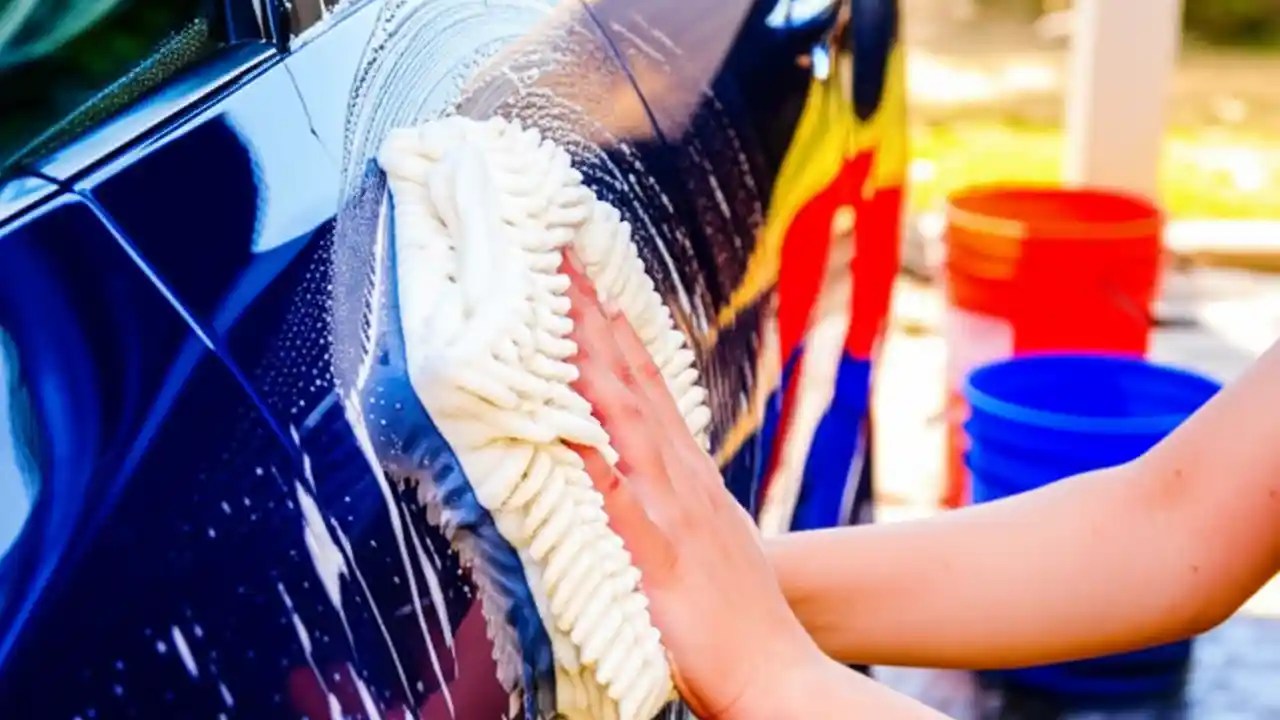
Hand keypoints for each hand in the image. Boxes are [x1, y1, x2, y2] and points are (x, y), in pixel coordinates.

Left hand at [561, 250, 828, 718]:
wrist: (776, 669)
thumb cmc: (732, 609)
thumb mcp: (701, 536)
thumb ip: (664, 498)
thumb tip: (624, 470)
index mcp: (682, 473)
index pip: (643, 383)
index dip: (612, 328)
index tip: (583, 277)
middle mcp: (677, 477)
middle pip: (629, 382)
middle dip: (592, 318)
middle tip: (560, 254)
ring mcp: (669, 511)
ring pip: (623, 419)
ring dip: (590, 359)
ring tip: (560, 302)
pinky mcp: (657, 557)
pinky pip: (614, 499)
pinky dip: (590, 456)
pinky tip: (561, 423)